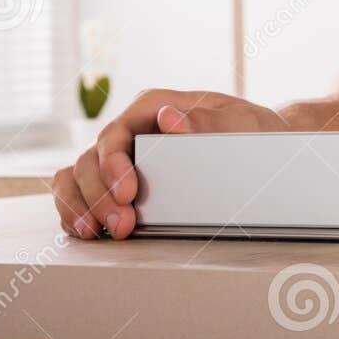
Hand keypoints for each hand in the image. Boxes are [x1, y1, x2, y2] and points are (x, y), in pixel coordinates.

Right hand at [52, 89, 288, 240]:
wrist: (265, 149)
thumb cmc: (252, 130)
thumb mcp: (243, 123)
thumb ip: (208, 121)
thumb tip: (167, 117)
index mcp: (154, 107)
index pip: (117, 131)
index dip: (113, 162)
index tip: (127, 192)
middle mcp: (131, 129)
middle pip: (91, 158)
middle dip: (98, 194)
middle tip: (121, 224)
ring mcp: (121, 156)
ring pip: (76, 175)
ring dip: (81, 205)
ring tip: (97, 232)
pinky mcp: (116, 181)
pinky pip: (77, 192)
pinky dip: (74, 210)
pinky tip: (86, 230)